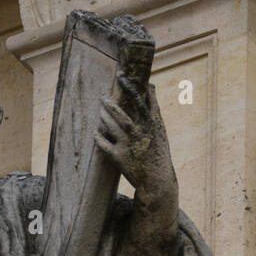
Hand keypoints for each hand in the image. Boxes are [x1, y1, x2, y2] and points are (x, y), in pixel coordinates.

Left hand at [95, 74, 176, 203]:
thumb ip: (153, 108)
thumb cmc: (158, 151)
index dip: (131, 86)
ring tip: (100, 110)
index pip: (141, 100)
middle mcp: (139, 132)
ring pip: (110, 125)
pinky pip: (103, 144)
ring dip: (103, 116)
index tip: (122, 76)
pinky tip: (96, 132)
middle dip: (110, 102)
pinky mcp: (118, 157)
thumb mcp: (160, 128)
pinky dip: (98, 136)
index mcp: (152, 123)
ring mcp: (128, 144)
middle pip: (121, 113)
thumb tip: (150, 86)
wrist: (156, 180)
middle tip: (102, 96)